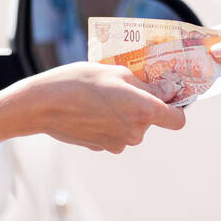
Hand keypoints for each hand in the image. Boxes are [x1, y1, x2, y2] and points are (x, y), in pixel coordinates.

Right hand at [18, 61, 185, 153]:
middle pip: (150, 121)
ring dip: (123, 114)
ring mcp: (117, 143)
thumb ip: (147, 85)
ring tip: (101, 98)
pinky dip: (107, 123)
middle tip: (121, 88)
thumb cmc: (81, 81)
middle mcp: (135, 133)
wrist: (43, 104)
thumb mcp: (118, 73)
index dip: (175, 107)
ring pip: (131, 127)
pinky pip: (114, 134)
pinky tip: (89, 110)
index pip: (177, 120)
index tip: (165, 96)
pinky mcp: (101, 148)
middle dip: (141, 106)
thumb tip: (169, 92)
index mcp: (144, 111)